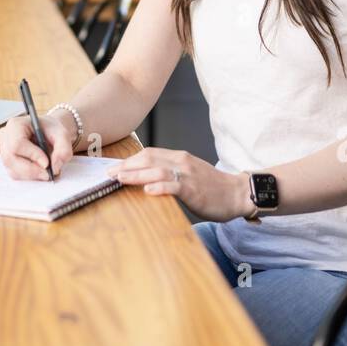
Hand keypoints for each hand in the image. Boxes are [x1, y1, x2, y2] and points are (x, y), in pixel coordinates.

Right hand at [0, 111, 74, 179]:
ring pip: (13, 170)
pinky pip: (15, 174)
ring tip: (46, 171)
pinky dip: (29, 176)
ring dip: (32, 175)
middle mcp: (5, 137)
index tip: (47, 163)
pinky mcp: (7, 163)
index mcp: (15, 125)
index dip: (32, 155)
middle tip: (48, 173)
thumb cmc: (51, 130)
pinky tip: (39, 171)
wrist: (48, 133)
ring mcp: (4, 151)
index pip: (17, 143)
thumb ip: (63, 149)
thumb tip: (54, 166)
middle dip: (32, 170)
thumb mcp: (62, 134)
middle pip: (11, 159)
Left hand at [106, 149, 252, 222]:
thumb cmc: (212, 186)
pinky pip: (174, 186)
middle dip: (126, 166)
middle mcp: (181, 162)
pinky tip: (148, 191)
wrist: (237, 192)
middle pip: (148, 159)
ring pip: (157, 170)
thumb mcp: (188, 173)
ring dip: (136, 174)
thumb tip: (146, 179)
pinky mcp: (194, 189)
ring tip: (119, 179)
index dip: (129, 160)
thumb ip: (170, 172)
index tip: (114, 167)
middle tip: (108, 173)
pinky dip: (160, 187)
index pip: (149, 153)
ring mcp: (188, 175)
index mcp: (179, 157)